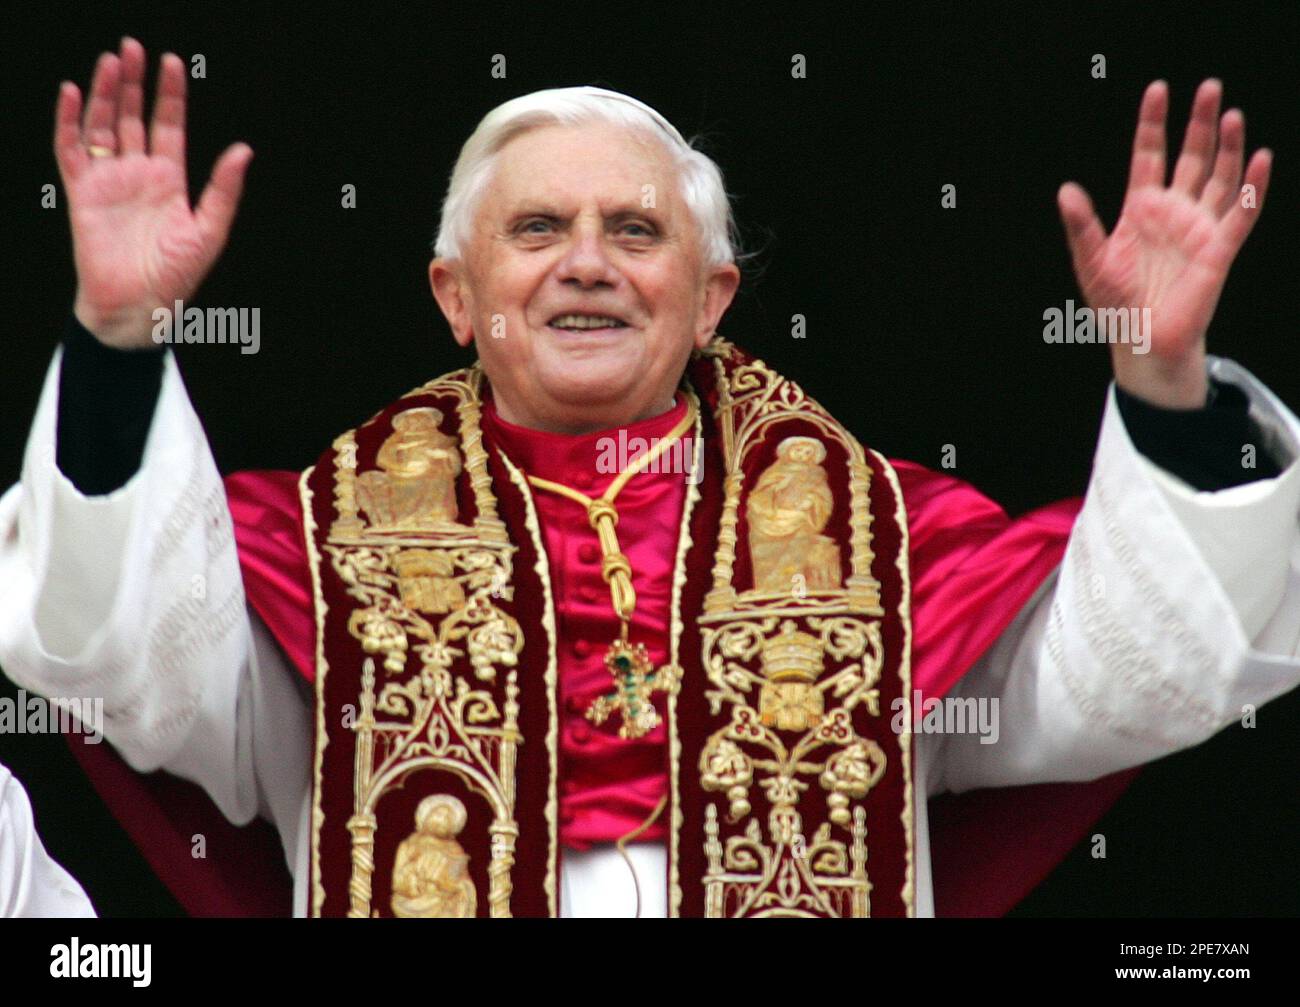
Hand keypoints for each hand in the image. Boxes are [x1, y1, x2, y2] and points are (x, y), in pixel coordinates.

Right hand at [55, 37, 252, 348]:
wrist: (138, 308)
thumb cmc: (176, 277)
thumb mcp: (209, 230)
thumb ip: (224, 190)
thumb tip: (244, 150)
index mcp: (170, 180)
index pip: (169, 126)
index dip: (170, 95)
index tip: (172, 62)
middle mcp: (138, 174)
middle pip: (133, 116)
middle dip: (134, 82)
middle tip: (133, 47)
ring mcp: (108, 181)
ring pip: (102, 125)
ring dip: (103, 92)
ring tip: (110, 61)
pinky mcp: (81, 192)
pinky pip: (70, 149)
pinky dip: (68, 121)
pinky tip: (71, 93)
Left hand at [1057, 79, 1270, 407]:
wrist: (1141, 341)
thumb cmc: (1115, 303)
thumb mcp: (1091, 260)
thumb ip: (1081, 225)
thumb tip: (1065, 190)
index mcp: (1141, 207)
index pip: (1149, 155)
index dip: (1153, 123)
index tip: (1158, 90)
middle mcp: (1173, 210)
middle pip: (1192, 156)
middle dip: (1200, 122)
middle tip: (1209, 86)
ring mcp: (1199, 226)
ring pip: (1220, 177)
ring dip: (1228, 146)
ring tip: (1232, 114)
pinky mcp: (1219, 248)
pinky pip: (1242, 213)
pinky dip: (1253, 187)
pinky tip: (1259, 158)